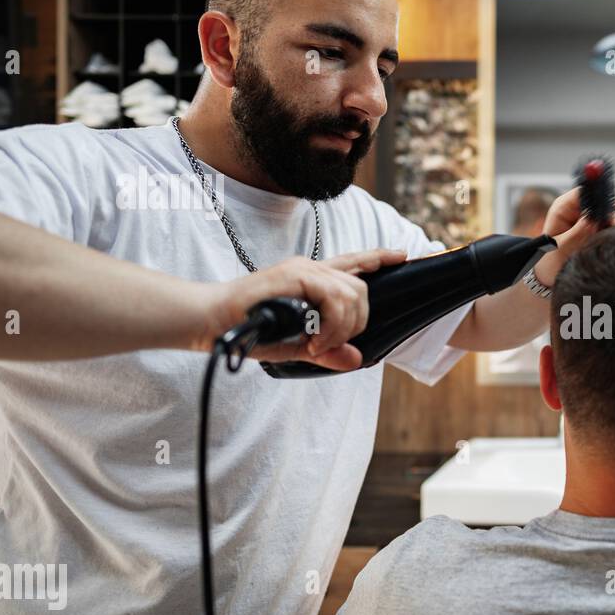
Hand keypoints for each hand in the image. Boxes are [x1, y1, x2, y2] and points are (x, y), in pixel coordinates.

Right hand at [196, 248, 407, 370]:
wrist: (213, 322)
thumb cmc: (248, 331)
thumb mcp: (297, 346)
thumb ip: (327, 350)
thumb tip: (356, 359)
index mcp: (311, 279)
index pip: (352, 264)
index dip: (378, 258)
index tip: (401, 255)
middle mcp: (310, 268)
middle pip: (360, 288)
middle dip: (357, 322)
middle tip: (328, 345)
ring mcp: (302, 269)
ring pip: (351, 293)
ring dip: (342, 327)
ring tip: (318, 345)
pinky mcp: (293, 275)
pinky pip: (333, 297)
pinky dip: (331, 325)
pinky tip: (314, 341)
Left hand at [535, 186, 614, 284]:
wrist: (550, 278)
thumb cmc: (550, 261)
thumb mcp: (562, 247)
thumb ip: (579, 232)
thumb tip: (597, 217)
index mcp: (564, 207)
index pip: (585, 191)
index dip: (599, 196)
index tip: (609, 210)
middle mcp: (579, 210)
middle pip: (603, 199)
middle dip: (612, 210)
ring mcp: (592, 220)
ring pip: (612, 211)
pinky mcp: (600, 230)